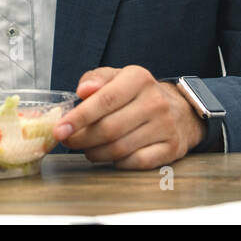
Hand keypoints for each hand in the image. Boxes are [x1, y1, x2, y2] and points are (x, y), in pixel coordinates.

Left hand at [52, 65, 205, 169]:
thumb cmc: (138, 94)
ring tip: (86, 148)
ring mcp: (165, 126)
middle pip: (109, 128)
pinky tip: (109, 156)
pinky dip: (116, 162)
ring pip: (119, 148)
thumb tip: (83, 91)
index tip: (60, 129)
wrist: (179, 110)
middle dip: (82, 139)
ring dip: (95, 152)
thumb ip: (95, 79)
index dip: (79, 117)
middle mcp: (155, 101)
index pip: (105, 100)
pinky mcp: (171, 148)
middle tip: (68, 141)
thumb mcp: (117, 77)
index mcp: (139, 78)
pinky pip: (135, 162)